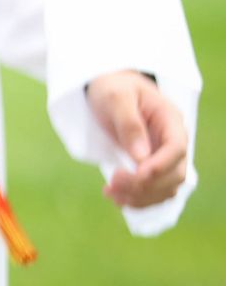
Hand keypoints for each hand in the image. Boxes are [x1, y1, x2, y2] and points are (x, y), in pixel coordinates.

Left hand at [87, 70, 189, 208]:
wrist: (108, 87)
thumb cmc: (113, 87)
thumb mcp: (116, 97)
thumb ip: (129, 123)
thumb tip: (140, 156)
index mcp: (170, 120)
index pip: (177, 149)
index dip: (161, 166)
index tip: (137, 175)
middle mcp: (172, 140)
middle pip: (175, 173)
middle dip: (146, 185)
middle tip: (113, 183)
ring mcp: (163, 155)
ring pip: (167, 187)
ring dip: (141, 197)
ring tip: (111, 194)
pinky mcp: (151, 166)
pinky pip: (154, 190)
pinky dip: (138, 199)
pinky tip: (116, 198)